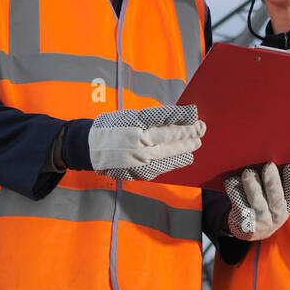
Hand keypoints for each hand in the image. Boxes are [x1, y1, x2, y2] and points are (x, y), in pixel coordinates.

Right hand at [88, 104, 204, 180]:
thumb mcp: (132, 116)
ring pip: (168, 157)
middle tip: (200, 132)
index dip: (185, 122)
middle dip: (189, 137)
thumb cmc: (111, 126)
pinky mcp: (136, 174)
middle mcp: (139, 147)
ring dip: (183, 151)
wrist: (88, 148)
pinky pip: (158, 168)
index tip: (197, 119)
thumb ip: (156, 117)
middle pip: (171, 142)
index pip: (168, 125)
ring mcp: (138, 162)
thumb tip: (180, 116)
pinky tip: (179, 158)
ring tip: (193, 147)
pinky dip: (170, 162)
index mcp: (138, 128)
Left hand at [224, 162, 289, 239]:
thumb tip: (274, 157)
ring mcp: (260, 222)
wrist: (249, 230)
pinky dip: (235, 192)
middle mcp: (276, 216)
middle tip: (269, 165)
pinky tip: (231, 181)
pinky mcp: (244, 224)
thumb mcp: (275, 198)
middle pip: (276, 199)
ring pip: (257, 203)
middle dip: (272, 182)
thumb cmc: (264, 205)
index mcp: (287, 206)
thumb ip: (277, 182)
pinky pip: (239, 206)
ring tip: (247, 172)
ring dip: (252, 186)